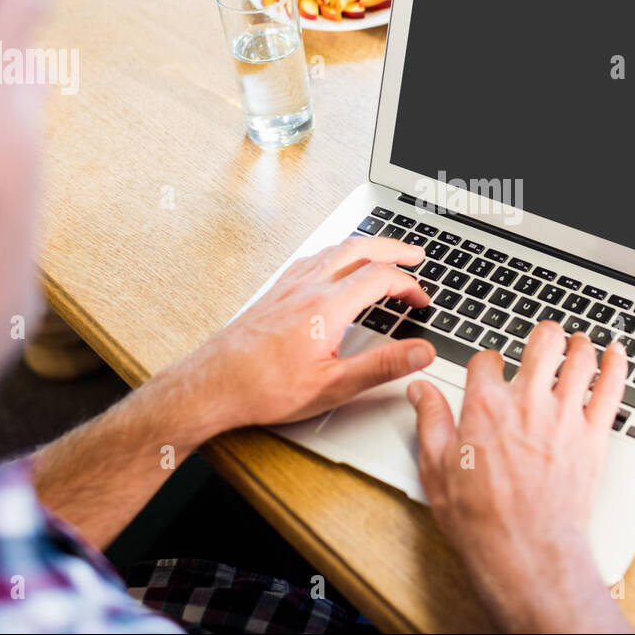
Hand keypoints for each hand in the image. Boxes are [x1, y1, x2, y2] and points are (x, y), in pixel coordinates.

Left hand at [177, 235, 434, 436]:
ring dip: (366, 246)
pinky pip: (313, 258)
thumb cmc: (264, 388)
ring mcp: (289, 285)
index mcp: (328, 307)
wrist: (213, 385)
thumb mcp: (333, 386)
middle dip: (394, 248)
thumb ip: (382, 366)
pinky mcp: (275, 291)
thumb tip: (420, 352)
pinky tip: (335, 263)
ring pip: (335, 249)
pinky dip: (337, 253)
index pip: (381, 278)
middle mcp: (308, 287)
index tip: (421, 301)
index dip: (409, 285)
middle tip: (415, 253)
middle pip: (360, 249)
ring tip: (383, 253)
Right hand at [408, 321, 632, 632]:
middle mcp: (527, 402)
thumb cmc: (482, 518)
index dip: (486, 360)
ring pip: (579, 359)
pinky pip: (611, 389)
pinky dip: (616, 365)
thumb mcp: (436, 468)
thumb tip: (420, 391)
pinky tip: (616, 353)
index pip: (487, 359)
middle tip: (544, 336)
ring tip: (578, 341)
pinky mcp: (593, 436)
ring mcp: (564, 416)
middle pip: (541, 342)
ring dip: (579, 344)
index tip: (488, 369)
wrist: (525, 551)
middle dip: (542, 334)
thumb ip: (430, 421)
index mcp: (485, 405)